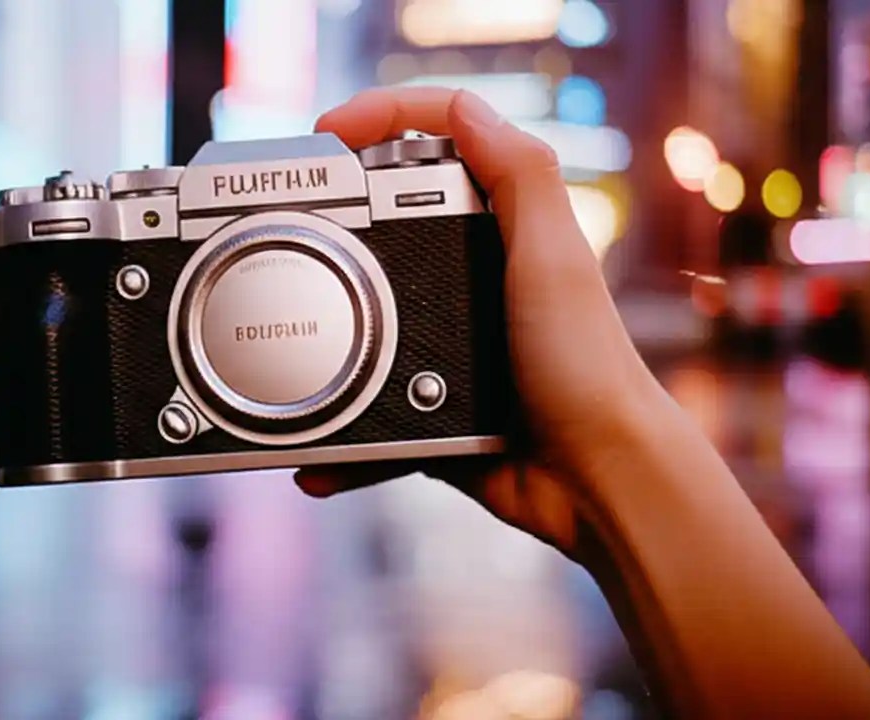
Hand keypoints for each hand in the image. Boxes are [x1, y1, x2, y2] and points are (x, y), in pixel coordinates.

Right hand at [296, 87, 671, 558]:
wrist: (594, 478)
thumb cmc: (586, 367)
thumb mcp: (553, 255)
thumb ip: (519, 175)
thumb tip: (463, 107)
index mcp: (498, 230)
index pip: (432, 147)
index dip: (377, 122)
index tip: (322, 133)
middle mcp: (468, 278)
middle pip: (378, 229)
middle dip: (323, 230)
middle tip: (276, 233)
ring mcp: (443, 345)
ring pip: (356, 326)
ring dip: (314, 342)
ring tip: (278, 346)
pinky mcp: (429, 408)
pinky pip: (365, 414)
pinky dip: (338, 437)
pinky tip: (314, 455)